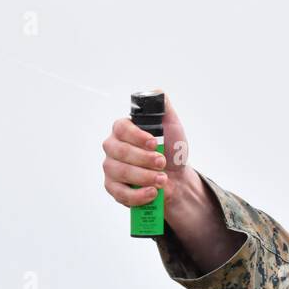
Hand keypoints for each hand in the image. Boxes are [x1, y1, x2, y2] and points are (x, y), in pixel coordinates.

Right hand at [102, 89, 195, 212]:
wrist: (176, 179)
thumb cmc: (171, 151)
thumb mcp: (172, 128)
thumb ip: (164, 108)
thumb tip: (158, 92)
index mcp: (123, 130)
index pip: (121, 128)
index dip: (136, 136)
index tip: (154, 143)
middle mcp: (113, 147)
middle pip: (118, 151)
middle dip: (143, 159)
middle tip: (161, 163)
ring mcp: (111, 168)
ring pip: (119, 172)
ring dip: (143, 177)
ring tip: (161, 179)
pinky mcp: (114, 188)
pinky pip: (119, 193)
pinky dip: (137, 195)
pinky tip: (152, 193)